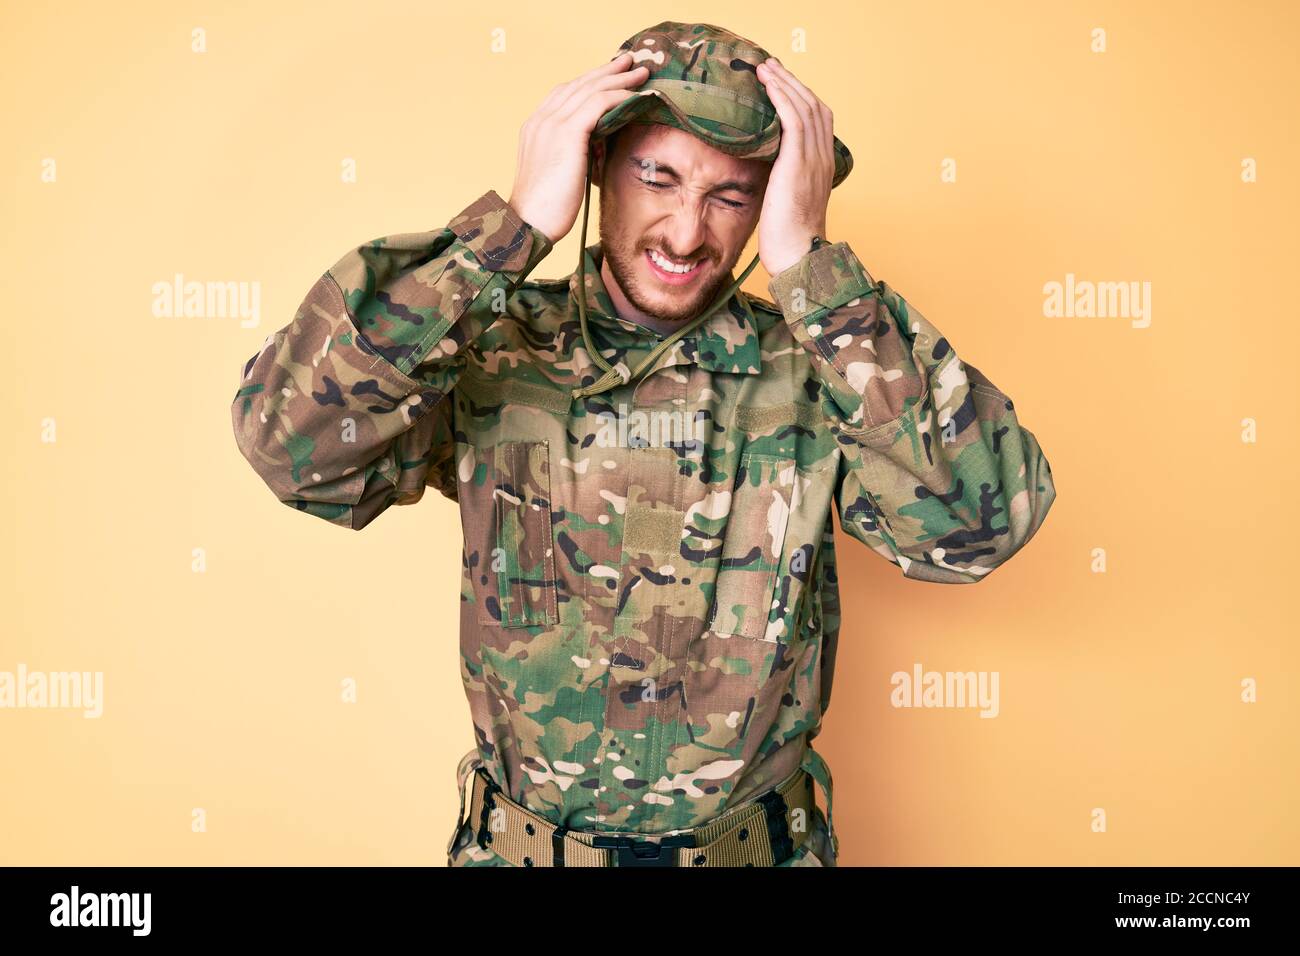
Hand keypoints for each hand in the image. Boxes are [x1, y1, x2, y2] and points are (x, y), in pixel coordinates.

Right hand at [507, 52, 648, 243]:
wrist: (529, 224)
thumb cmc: (546, 211)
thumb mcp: (560, 174)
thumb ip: (574, 155)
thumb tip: (599, 148)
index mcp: (535, 128)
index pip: (565, 94)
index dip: (589, 82)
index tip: (611, 76)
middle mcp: (541, 120)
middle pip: (578, 85)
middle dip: (606, 71)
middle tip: (629, 62)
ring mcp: (551, 124)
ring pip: (590, 89)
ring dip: (618, 79)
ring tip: (641, 72)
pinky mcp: (566, 134)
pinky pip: (598, 104)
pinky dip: (620, 96)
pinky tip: (637, 95)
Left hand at [754, 58, 834, 275]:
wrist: (798, 256)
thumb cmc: (787, 238)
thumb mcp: (785, 201)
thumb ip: (780, 178)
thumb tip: (760, 168)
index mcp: (822, 165)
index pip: (817, 119)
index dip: (800, 97)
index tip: (779, 84)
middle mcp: (822, 158)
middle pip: (814, 106)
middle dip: (791, 83)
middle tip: (770, 67)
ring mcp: (813, 159)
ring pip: (805, 107)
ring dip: (784, 83)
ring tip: (764, 69)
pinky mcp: (799, 163)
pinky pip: (794, 120)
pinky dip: (782, 98)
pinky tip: (768, 86)